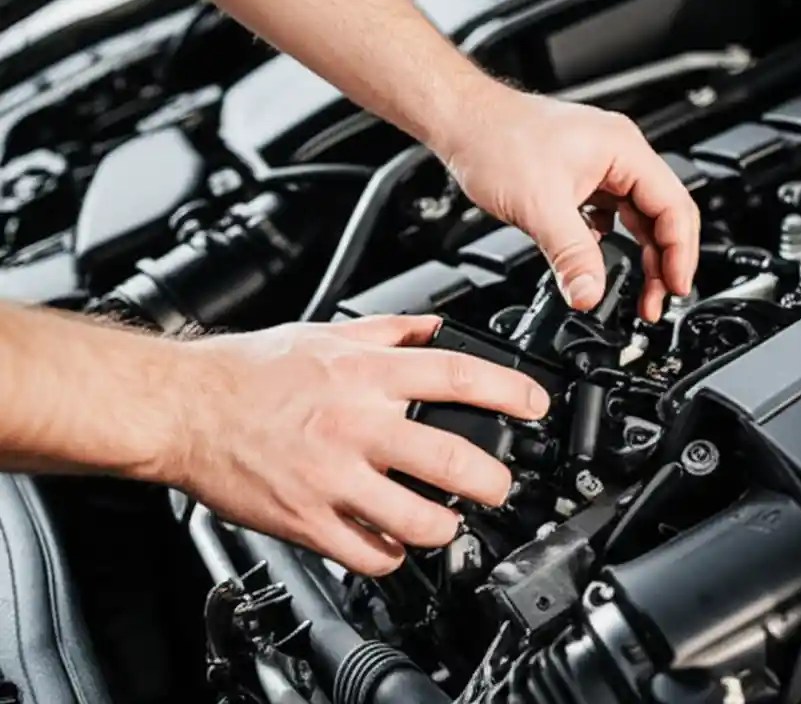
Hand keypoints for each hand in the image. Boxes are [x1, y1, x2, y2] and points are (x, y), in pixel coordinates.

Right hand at [165, 315, 549, 575]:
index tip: (536, 406)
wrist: (182, 407)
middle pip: (452, 458)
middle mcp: (355, 423)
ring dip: (448, 527)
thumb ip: (390, 330)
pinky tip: (395, 545)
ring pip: (417, 518)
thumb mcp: (328, 332)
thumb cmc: (250, 370)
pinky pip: (368, 553)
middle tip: (501, 485)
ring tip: (451, 522)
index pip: (459, 377)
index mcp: (366, 374)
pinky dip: (393, 555)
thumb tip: (438, 327)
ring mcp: (332, 476)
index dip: (511, 392)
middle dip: (494, 480)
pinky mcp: (307, 519)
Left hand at [436, 86, 699, 321]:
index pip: (674, 208)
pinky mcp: (581, 178)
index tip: (675, 288)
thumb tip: (589, 294)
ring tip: (639, 292)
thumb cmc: (496, 138)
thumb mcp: (540, 206)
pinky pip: (612, 215)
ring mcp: (601, 166)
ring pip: (638, 218)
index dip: (680, 253)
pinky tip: (598, 262)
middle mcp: (619, 155)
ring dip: (640, 255)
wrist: (462, 121)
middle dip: (664, 261)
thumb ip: (571, 255)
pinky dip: (612, 243)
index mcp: (624, 151)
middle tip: (655, 301)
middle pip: (662, 215)